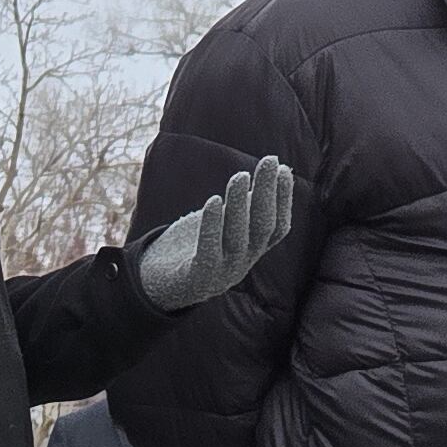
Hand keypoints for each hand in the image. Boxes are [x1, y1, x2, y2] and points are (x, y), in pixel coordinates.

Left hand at [135, 157, 291, 311]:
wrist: (163, 286)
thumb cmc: (199, 247)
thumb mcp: (227, 223)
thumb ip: (248, 203)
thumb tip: (277, 169)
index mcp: (253, 251)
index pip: (279, 226)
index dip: (283, 199)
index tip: (282, 169)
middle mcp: (244, 262)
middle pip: (263, 227)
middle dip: (267, 193)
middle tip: (269, 161)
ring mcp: (223, 271)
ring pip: (238, 237)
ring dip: (239, 205)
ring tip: (240, 176)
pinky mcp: (199, 276)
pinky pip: (208, 250)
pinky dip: (212, 225)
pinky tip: (213, 200)